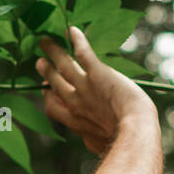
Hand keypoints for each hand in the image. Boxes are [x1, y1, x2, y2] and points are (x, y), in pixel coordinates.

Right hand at [36, 26, 158, 155]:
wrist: (133, 131)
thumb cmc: (119, 142)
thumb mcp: (99, 143)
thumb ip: (92, 139)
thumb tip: (92, 143)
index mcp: (74, 120)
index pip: (52, 106)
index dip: (48, 96)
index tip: (46, 90)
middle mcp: (75, 101)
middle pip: (54, 82)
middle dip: (46, 71)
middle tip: (40, 61)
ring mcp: (85, 86)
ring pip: (63, 65)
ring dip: (54, 52)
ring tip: (45, 41)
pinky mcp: (98, 74)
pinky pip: (84, 54)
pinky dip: (77, 41)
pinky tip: (71, 30)